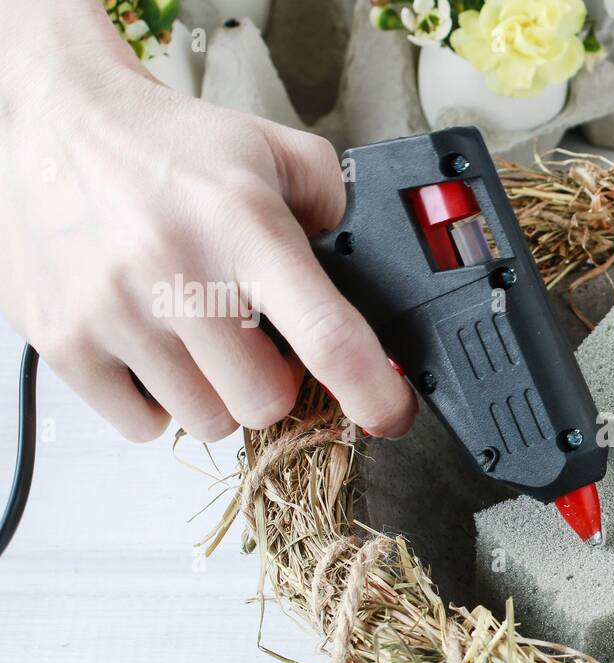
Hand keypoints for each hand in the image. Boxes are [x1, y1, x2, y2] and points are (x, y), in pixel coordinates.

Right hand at [0, 2, 415, 441]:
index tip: (391, 414)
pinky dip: (158, 402)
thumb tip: (370, 288)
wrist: (56, 120)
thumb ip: (337, 210)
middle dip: (273, 382)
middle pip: (264, 402)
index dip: (372, 391)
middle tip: (257, 341)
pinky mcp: (63, 342)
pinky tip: (156, 348)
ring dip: (216, 392)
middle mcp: (176, 272)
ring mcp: (113, 313)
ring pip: (205, 421)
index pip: (326, 336)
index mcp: (243, 225)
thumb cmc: (168, 146)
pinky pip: (141, 426)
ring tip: (198, 334)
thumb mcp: (274, 151)